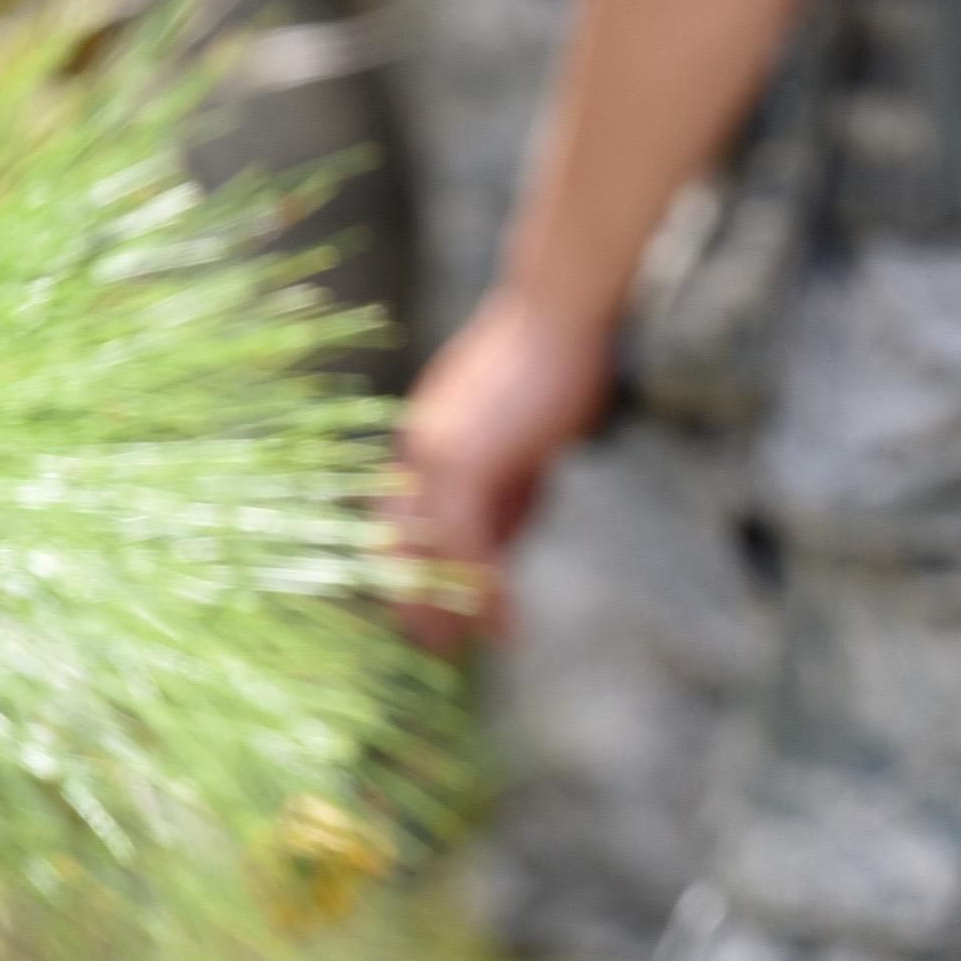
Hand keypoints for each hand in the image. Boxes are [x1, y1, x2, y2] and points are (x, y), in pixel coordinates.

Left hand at [382, 284, 616, 650]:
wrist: (560, 309)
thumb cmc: (552, 366)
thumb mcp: (523, 447)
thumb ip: (505, 498)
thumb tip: (499, 550)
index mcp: (423, 445)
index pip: (402, 527)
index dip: (414, 577)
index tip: (431, 619)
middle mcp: (415, 453)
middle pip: (400, 549)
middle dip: (418, 605)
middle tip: (440, 651)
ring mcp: (433, 458)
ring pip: (429, 556)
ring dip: (449, 611)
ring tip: (468, 651)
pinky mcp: (463, 462)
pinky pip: (465, 549)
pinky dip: (484, 594)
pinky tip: (506, 625)